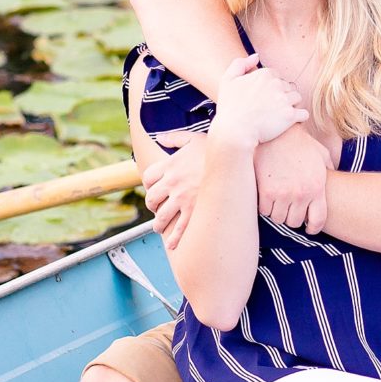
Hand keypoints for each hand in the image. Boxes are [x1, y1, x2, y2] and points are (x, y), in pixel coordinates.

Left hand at [143, 131, 206, 251]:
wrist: (233, 158)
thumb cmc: (216, 147)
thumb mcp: (194, 138)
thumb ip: (176, 138)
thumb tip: (161, 137)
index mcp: (170, 165)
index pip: (148, 177)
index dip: (148, 184)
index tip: (152, 188)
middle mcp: (172, 182)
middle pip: (152, 198)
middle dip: (152, 205)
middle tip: (155, 209)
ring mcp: (182, 198)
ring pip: (162, 216)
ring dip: (158, 224)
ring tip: (159, 227)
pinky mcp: (194, 210)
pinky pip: (179, 228)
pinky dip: (174, 238)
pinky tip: (171, 244)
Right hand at [211, 54, 308, 150]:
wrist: (234, 132)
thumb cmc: (229, 108)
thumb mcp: (227, 80)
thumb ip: (240, 64)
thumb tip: (256, 56)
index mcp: (265, 74)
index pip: (277, 77)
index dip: (271, 88)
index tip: (263, 99)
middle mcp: (277, 84)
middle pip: (288, 88)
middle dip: (281, 96)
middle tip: (269, 109)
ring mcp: (285, 100)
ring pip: (297, 99)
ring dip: (290, 106)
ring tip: (278, 116)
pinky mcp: (290, 115)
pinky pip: (303, 114)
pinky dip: (299, 118)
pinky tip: (289, 122)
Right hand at [254, 125, 332, 231]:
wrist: (279, 132)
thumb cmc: (301, 143)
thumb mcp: (321, 155)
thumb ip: (329, 170)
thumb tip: (336, 180)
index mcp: (316, 188)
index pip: (318, 221)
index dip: (313, 228)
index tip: (308, 228)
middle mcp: (301, 194)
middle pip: (295, 222)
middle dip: (292, 218)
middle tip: (289, 210)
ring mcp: (282, 193)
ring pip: (278, 218)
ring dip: (277, 212)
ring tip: (278, 203)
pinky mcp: (265, 191)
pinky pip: (264, 210)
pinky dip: (264, 206)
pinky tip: (267, 197)